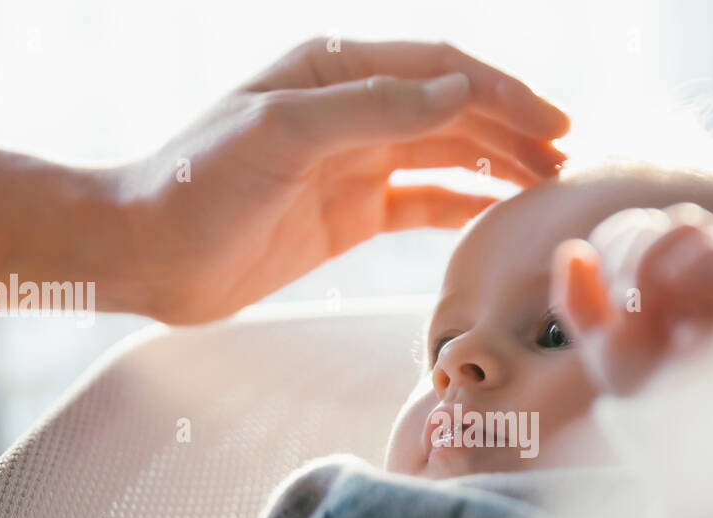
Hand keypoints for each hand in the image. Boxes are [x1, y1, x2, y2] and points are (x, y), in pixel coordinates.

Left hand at [123, 37, 570, 324]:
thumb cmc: (198, 182)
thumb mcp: (283, 132)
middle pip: (452, 111)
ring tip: (548, 184)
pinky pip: (421, 203)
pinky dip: (462, 205)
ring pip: (444, 155)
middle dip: (511, 129)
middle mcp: (350, 110)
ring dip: (496, 165)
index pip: (439, 70)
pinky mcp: (349, 214)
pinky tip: (498, 213)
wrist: (147, 253)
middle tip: (565, 159)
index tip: (554, 123)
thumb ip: (374, 109)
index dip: (501, 92)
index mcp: (334, 72)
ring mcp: (353, 163)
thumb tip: (462, 93)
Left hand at [550, 202, 712, 394]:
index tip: (610, 297)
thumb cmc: (658, 392)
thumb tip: (574, 247)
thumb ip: (578, 302)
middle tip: (622, 303)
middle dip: (626, 257)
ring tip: (639, 300)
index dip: (611, 247)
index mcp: (657, 277)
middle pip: (652, 224)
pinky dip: (693, 258)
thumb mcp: (603, 350)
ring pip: (686, 223)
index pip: (629, 228)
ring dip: (649, 254)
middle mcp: (692, 269)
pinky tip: (671, 288)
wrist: (703, 425)